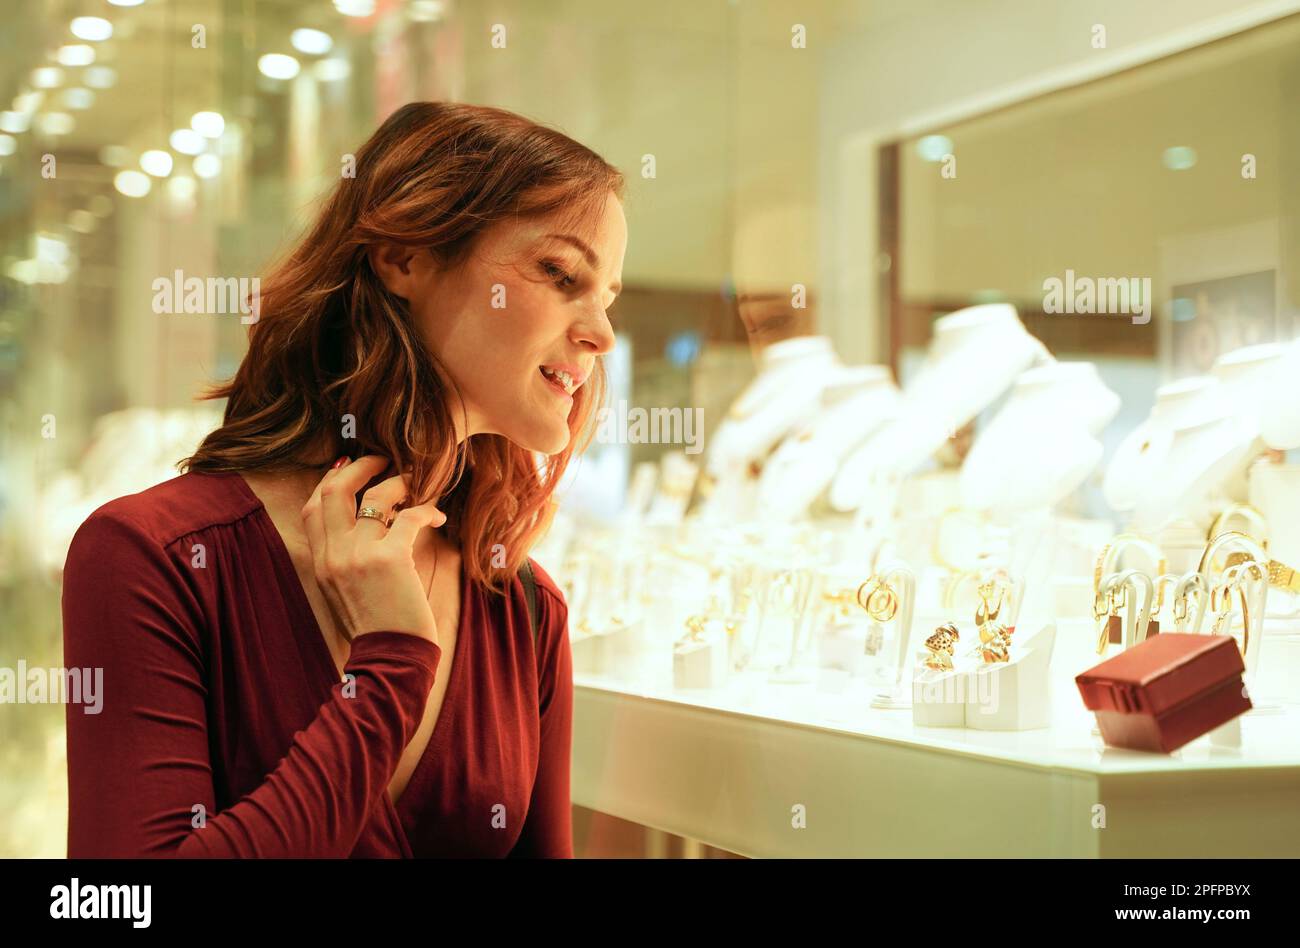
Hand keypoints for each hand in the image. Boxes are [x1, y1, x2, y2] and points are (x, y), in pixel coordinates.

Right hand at [300, 455, 445, 643]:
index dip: (330, 480)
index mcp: (321, 562)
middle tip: (382, 459)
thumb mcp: (344, 593)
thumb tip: (363, 531)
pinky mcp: (390, 559)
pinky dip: (426, 509)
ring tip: (416, 484)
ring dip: (399, 483)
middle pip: (333, 489)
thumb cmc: (375, 629)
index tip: (349, 466)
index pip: (312, 507)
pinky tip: (437, 515)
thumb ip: (344, 561)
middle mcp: (333, 555)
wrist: (388, 660)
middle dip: (359, 466)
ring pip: (375, 496)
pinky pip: (409, 516)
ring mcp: (359, 555)